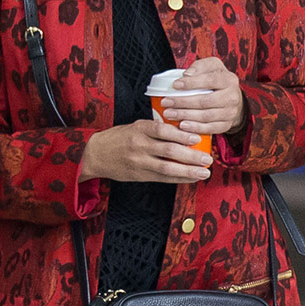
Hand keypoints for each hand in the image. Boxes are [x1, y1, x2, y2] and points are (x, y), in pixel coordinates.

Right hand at [80, 118, 214, 184]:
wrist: (96, 154)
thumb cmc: (120, 138)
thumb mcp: (135, 126)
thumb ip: (156, 129)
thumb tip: (185, 130)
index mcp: (139, 129)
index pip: (162, 130)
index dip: (181, 135)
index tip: (197, 138)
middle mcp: (139, 145)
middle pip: (169, 151)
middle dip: (191, 156)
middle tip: (207, 159)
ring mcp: (139, 162)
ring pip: (167, 168)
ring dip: (189, 171)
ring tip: (204, 172)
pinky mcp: (140, 175)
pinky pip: (163, 178)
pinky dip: (179, 179)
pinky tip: (191, 179)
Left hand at [160, 56, 244, 136]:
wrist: (231, 98)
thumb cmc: (216, 80)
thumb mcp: (211, 66)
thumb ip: (199, 67)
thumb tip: (187, 75)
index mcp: (229, 80)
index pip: (210, 80)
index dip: (192, 83)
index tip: (175, 85)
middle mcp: (232, 97)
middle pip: (206, 101)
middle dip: (183, 102)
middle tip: (166, 102)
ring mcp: (231, 113)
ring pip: (206, 116)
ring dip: (185, 116)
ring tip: (169, 114)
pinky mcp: (227, 125)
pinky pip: (210, 128)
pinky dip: (195, 128)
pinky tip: (182, 125)